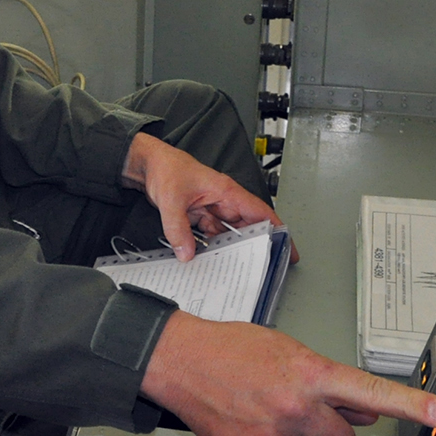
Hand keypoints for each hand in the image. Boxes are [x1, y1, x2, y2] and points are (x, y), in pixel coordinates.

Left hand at [121, 133, 292, 262]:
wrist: (148, 164)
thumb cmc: (166, 168)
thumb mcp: (171, 200)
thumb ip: (178, 229)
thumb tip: (186, 253)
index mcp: (226, 192)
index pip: (260, 212)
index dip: (277, 230)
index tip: (287, 247)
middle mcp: (223, 200)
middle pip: (248, 226)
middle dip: (255, 246)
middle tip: (260, 268)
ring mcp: (212, 208)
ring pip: (229, 233)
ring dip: (231, 250)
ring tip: (235, 270)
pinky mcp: (200, 214)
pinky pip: (212, 234)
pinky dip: (213, 247)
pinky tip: (212, 260)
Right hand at [142, 313, 435, 435]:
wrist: (178, 360)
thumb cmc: (230, 349)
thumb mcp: (288, 350)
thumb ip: (328, 382)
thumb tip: (363, 411)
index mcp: (310, 374)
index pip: (372, 393)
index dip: (413, 406)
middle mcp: (296, 406)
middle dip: (331, 433)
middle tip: (305, 412)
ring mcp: (272, 434)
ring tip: (269, 414)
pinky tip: (249, 425)